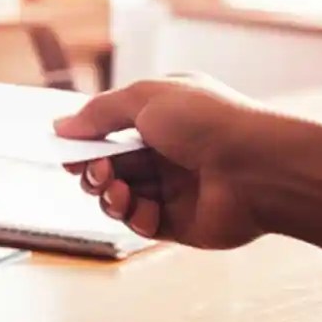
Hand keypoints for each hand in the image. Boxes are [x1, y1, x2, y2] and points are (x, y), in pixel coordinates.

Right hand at [54, 74, 267, 249]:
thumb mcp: (144, 98)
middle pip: (109, 167)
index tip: (67, 150)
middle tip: (96, 172)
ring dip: (109, 195)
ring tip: (118, 191)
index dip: (85, 143)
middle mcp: (164, 153)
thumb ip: (99, 112)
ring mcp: (172, 188)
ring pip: (119, 197)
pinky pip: (140, 223)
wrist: (261, 168)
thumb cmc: (208, 122)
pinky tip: (142, 209)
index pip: (109, 132)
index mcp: (160, 118)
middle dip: (93, 171)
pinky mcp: (179, 222)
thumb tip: (61, 126)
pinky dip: (133, 217)